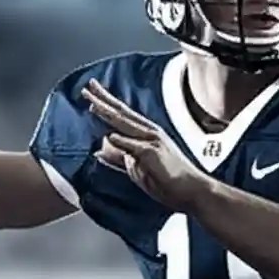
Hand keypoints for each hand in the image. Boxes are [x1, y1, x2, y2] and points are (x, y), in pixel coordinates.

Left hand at [81, 79, 212, 211]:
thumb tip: (98, 152)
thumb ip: (119, 158)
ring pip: (126, 124)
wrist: (191, 191)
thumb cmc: (167, 181)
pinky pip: (134, 146)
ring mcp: (152, 141)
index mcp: (145, 135)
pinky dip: (122, 141)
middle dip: (103, 100)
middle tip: (88, 88)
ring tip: (92, 105)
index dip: (106, 103)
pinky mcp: (153, 153)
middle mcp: (149, 133)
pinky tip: (110, 135)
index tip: (91, 93)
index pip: (122, 115)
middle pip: (122, 113)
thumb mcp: (137, 168)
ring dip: (108, 113)